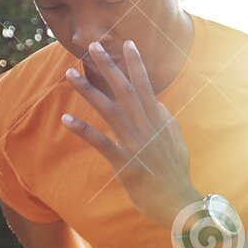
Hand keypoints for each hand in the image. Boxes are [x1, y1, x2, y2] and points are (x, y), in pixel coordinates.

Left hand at [61, 40, 199, 227]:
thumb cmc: (177, 176)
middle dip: (109, 67)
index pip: (147, 87)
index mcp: (159, 123)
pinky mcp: (126, 162)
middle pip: (125, 91)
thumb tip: (160, 104)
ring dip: (89, 90)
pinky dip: (84, 130)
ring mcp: (136, 144)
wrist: (180, 205)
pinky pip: (101, 143)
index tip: (127, 43)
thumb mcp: (178, 144)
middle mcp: (147, 128)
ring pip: (110, 110)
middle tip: (93, 46)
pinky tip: (67, 118)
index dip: (136, 65)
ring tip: (70, 74)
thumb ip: (168, 123)